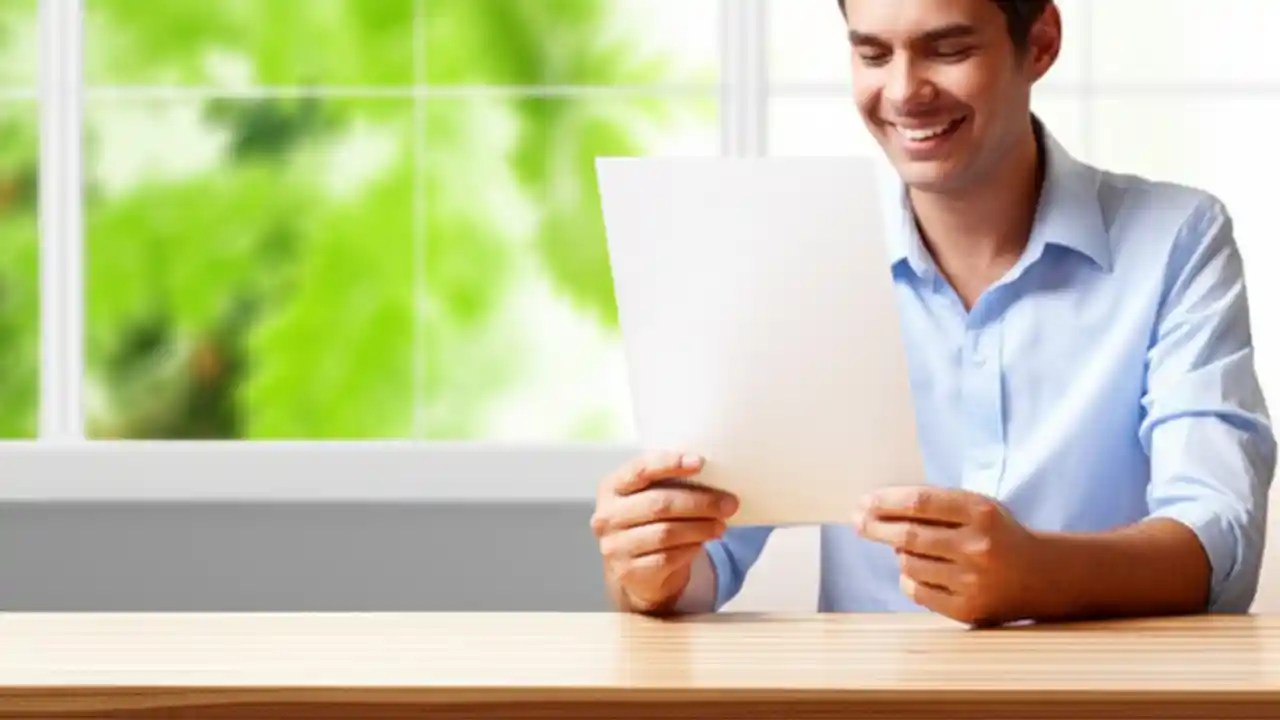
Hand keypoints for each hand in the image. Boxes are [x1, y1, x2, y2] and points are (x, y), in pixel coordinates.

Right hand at [591, 452, 738, 612]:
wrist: (634, 571)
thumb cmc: (647, 523)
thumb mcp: (649, 497)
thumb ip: (669, 483)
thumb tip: (713, 475)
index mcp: (612, 487)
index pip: (640, 469)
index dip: (670, 463)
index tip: (700, 462)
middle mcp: (607, 516)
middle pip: (659, 503)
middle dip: (700, 502)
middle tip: (729, 503)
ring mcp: (615, 546)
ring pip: (666, 533)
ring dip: (701, 528)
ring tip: (721, 525)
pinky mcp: (629, 571)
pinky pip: (668, 557)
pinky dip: (691, 548)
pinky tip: (703, 543)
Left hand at [854, 486, 1046, 625]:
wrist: (1043, 575)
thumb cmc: (998, 535)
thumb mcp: (977, 508)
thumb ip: (935, 506)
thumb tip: (875, 509)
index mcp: (981, 513)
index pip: (920, 502)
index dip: (885, 501)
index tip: (864, 501)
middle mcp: (977, 546)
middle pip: (908, 534)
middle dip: (875, 526)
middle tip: (858, 521)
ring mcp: (972, 580)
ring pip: (908, 563)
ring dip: (898, 553)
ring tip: (906, 548)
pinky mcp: (968, 609)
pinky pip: (918, 591)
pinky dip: (908, 579)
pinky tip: (914, 571)